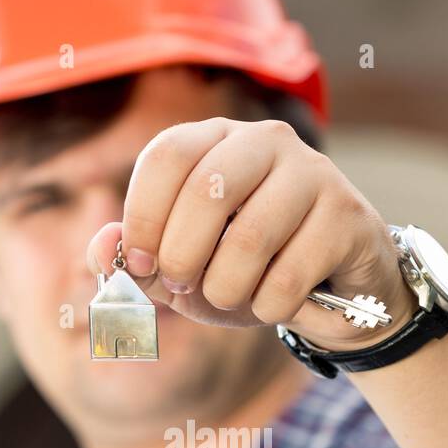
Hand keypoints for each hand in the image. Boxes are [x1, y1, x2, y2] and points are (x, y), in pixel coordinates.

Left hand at [85, 117, 414, 350]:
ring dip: (226, 289)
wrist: (334, 295)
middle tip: (184, 286)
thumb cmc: (249, 273)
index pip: (167, 156)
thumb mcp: (184, 272)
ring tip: (230, 298)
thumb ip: (138, 261)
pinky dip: (269, 307)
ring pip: (250, 237)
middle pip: (206, 190)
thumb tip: (101, 248)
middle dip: (182, 256)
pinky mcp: (347, 215)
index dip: (143, 216)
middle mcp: (265, 141)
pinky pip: (290, 275)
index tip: (141, 266)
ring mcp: (313, 173)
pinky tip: (274, 304)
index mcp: (216, 140)